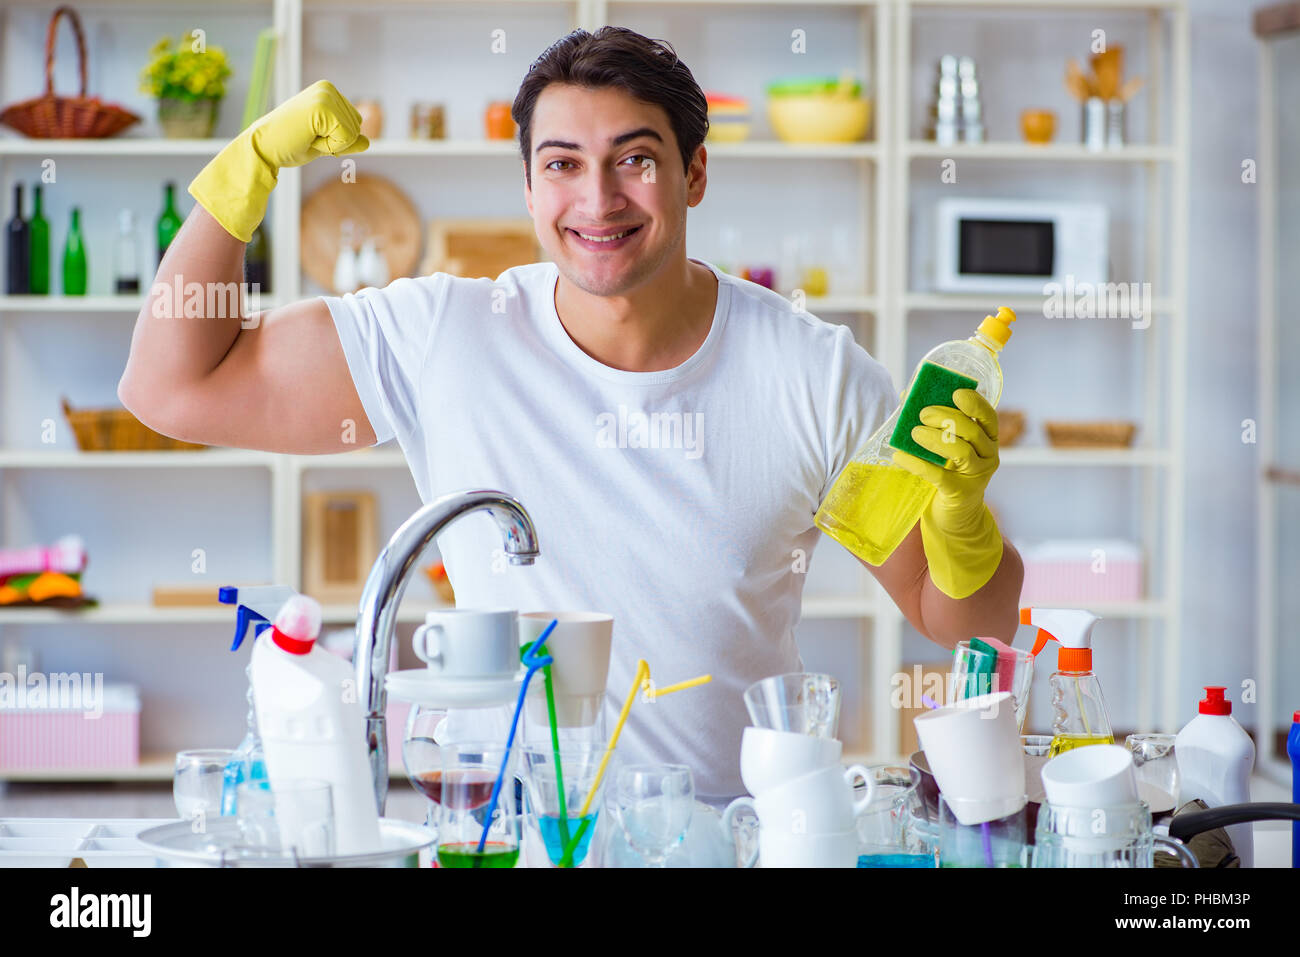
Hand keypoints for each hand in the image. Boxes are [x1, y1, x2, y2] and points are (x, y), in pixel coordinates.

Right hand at [189, 80, 369, 242]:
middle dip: (336, 142)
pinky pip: (346, 138)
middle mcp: (328, 88)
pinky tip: (308, 138)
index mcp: (328, 90)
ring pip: (353, 133)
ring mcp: (325, 96)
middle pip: (357, 127)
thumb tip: (368, 142)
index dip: (337, 139)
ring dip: (331, 144)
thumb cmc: (288, 144)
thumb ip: (346, 140)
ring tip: (306, 137)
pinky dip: (330, 146)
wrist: (262, 147)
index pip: (355, 123)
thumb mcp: (324, 142)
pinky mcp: (322, 108)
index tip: (311, 135)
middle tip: (307, 137)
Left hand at [890, 388, 998, 527]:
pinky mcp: (960, 493)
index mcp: (987, 440)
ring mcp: (977, 476)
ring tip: (914, 433)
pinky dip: (917, 464)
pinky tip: (899, 457)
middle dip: (946, 418)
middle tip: (922, 414)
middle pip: (972, 431)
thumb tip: (906, 395)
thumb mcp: (945, 448)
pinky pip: (938, 475)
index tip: (955, 392)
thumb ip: (932, 422)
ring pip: (961, 452)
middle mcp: (988, 456)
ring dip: (935, 439)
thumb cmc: (947, 474)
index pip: (988, 416)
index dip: (975, 403)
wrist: (953, 516)